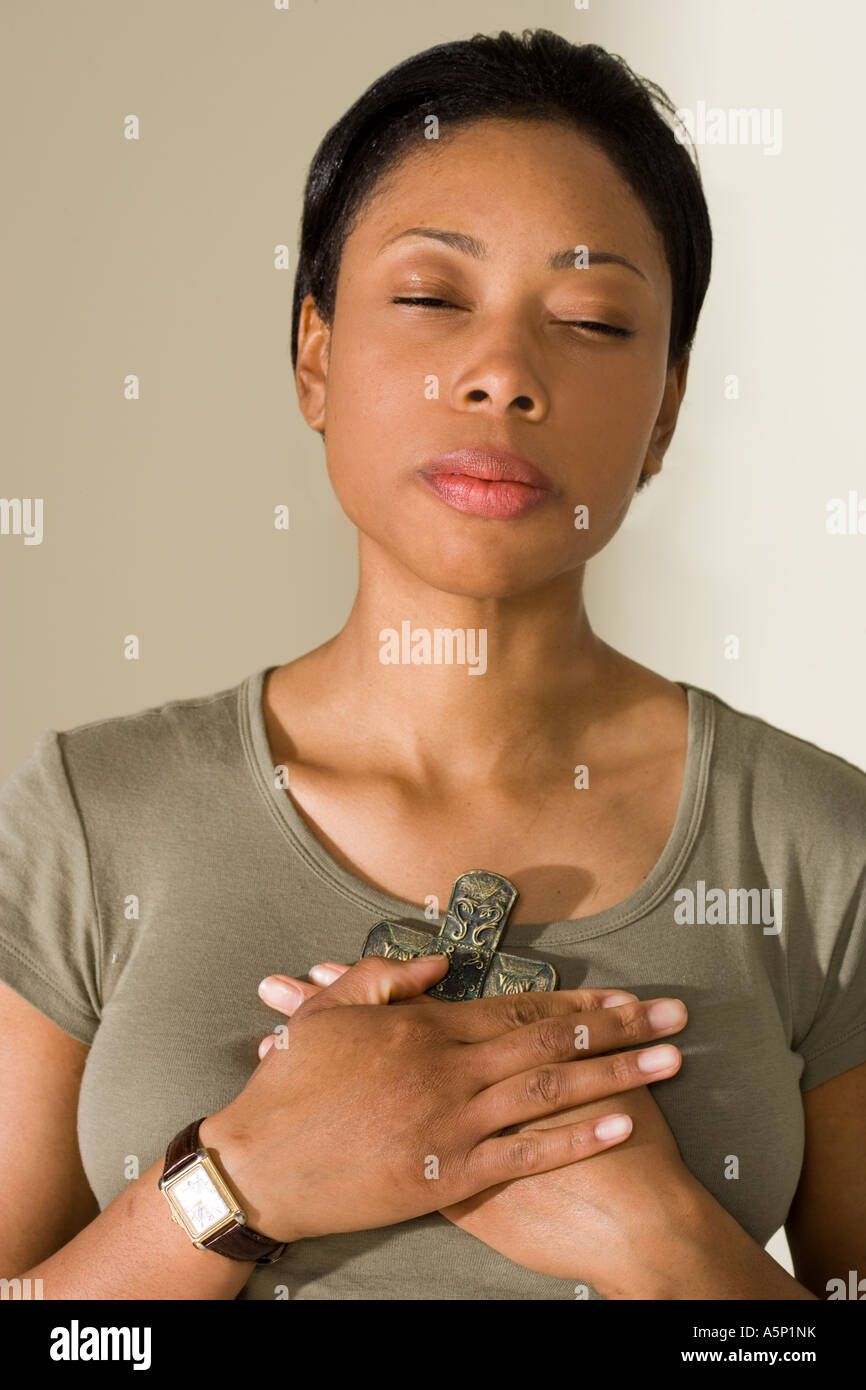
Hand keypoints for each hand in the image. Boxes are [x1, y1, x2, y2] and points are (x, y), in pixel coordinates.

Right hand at [250, 959, 689, 1281]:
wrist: (258, 1166)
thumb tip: (442, 965)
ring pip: (550, 1094)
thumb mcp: (330, 1013)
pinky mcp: (448, 1175)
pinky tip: (619, 1125)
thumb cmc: (288, 1084)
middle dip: (619, 1030)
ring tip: (669, 1063)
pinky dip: (575, 1139)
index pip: (518, 1007)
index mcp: (424, 1028)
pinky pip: (524, 1155)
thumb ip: (386, 978)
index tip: (625, 997)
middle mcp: (450, 1070)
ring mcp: (453, 1124)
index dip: (577, 1002)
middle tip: (673, 1019)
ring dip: (616, 1076)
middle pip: (550, 1044)